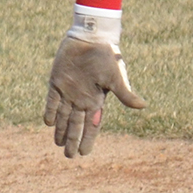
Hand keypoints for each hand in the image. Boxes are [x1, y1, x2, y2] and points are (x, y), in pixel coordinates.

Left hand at [43, 34, 146, 157]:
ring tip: (58, 144)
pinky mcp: (57, 82)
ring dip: (61, 130)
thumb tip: (143, 106)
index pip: (91, 125)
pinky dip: (50, 112)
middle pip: (76, 125)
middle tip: (69, 156)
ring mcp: (68, 91)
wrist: (91, 37)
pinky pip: (52, 101)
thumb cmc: (106, 56)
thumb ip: (125, 94)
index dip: (88, 139)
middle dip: (72, 140)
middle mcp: (81, 99)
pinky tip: (49, 123)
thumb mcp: (116, 77)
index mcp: (96, 100)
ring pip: (63, 116)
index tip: (84, 154)